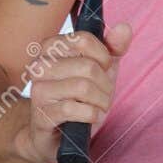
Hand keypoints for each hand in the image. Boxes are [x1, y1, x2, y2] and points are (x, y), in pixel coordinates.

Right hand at [11, 22, 132, 162]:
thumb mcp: (102, 69)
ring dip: (100, 101)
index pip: (82, 39)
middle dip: (105, 84)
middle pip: (87, 66)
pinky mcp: (41, 114)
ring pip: (82, 87)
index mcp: (51, 48)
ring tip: (97, 107)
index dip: (103, 56)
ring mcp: (38, 90)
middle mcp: (40, 66)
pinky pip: (74, 109)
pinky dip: (91, 115)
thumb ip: (114, 47)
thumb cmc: (79, 97)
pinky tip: (90, 117)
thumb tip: (124, 27)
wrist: (57, 134)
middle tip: (103, 94)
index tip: (104, 68)